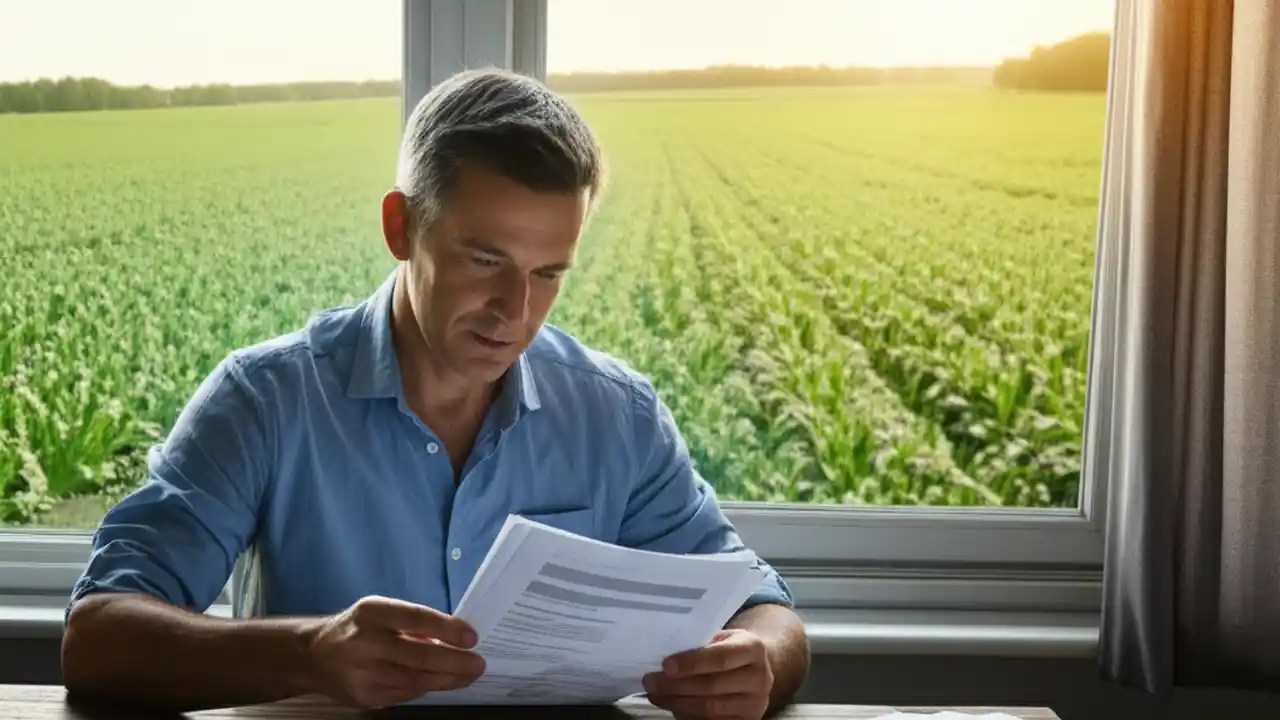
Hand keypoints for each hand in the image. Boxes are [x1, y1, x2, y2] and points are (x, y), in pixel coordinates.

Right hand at [302, 595, 484, 708]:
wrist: (314, 656)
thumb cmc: (357, 628)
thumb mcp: (380, 612)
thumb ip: (412, 623)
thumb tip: (454, 637)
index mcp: (371, 613)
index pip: (415, 618)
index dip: (446, 629)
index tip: (471, 637)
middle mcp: (364, 643)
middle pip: (418, 657)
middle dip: (455, 663)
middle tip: (478, 664)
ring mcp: (362, 674)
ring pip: (415, 681)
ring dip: (447, 680)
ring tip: (468, 675)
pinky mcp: (363, 697)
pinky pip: (405, 694)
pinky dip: (425, 687)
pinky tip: (439, 682)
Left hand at [643, 628, 773, 719]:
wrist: (756, 669)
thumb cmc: (731, 649)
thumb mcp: (723, 638)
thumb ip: (701, 644)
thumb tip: (665, 657)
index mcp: (753, 649)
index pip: (720, 658)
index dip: (691, 663)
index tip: (666, 665)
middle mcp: (760, 677)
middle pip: (711, 686)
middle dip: (676, 685)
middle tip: (650, 682)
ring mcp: (756, 703)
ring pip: (710, 708)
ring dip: (677, 702)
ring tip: (656, 694)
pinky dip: (688, 715)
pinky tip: (672, 706)